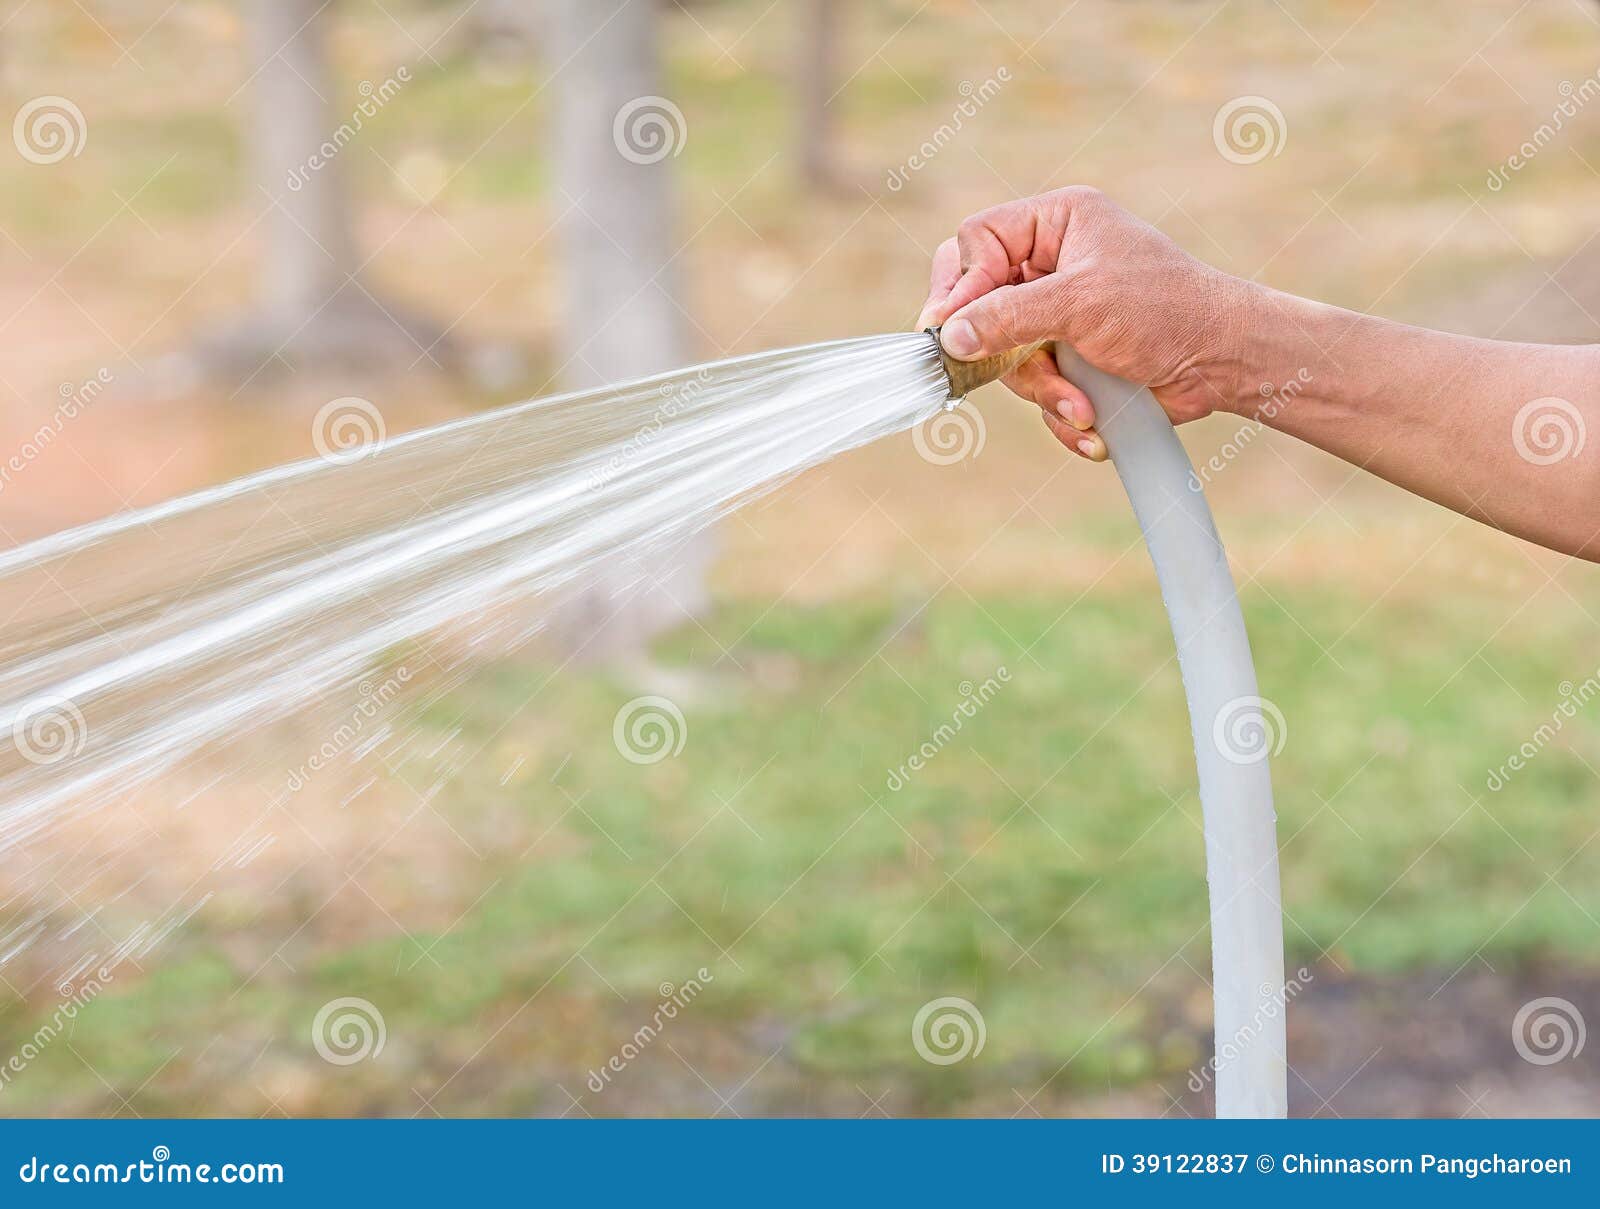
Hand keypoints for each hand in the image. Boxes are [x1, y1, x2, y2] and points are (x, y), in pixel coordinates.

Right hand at [917, 187, 1260, 459]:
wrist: (1222, 362)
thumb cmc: (1165, 310)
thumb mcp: (1080, 304)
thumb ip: (1007, 316)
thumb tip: (948, 336)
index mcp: (1055, 223)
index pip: (977, 242)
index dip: (962, 286)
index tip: (954, 330)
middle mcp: (1050, 263)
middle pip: (979, 302)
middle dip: (1000, 348)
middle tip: (999, 367)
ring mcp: (1056, 313)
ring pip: (1004, 355)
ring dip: (1041, 390)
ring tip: (1081, 405)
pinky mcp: (1068, 358)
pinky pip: (1034, 386)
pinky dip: (1058, 410)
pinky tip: (1091, 419)